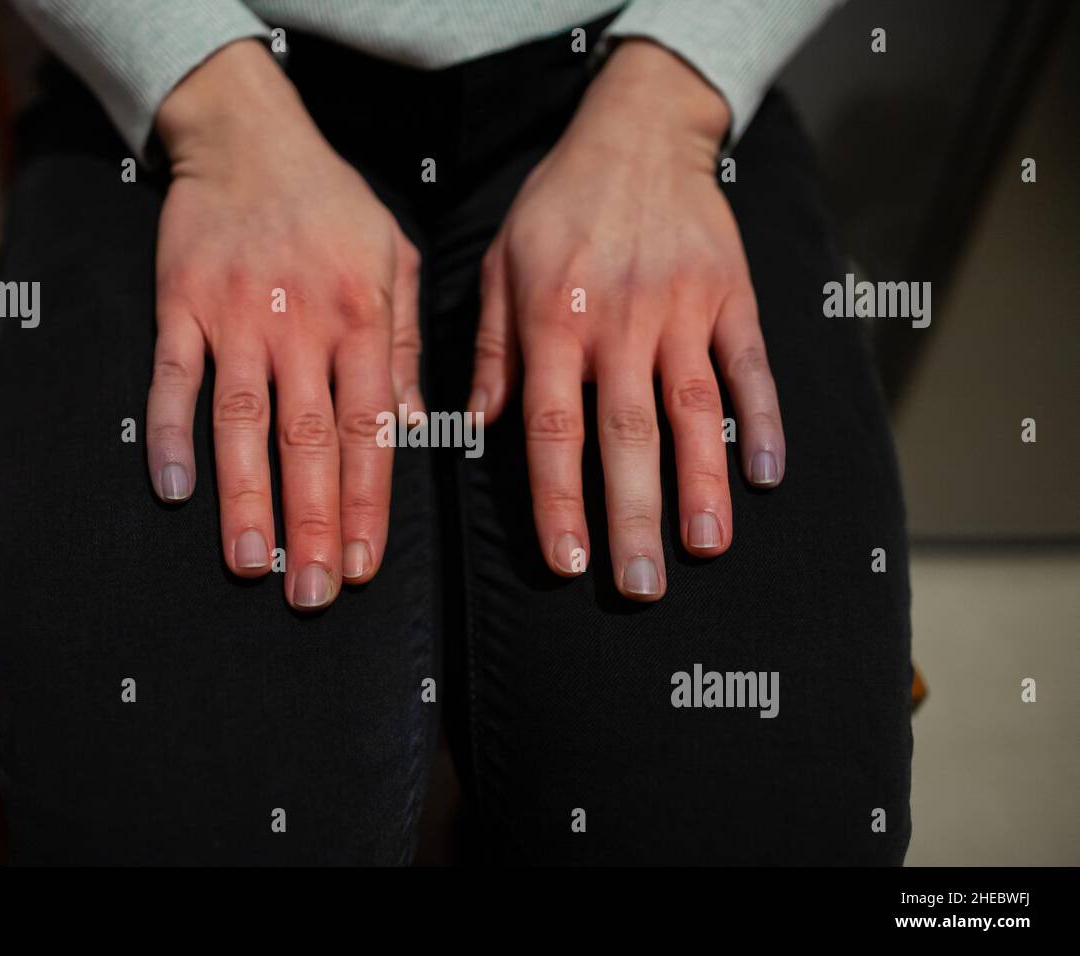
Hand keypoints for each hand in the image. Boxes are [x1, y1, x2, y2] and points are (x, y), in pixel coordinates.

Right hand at [149, 40, 422, 609]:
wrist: (251, 137)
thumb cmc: (333, 206)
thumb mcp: (396, 260)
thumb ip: (403, 346)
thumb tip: (412, 428)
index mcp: (364, 319)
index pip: (368, 431)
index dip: (366, 505)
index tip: (361, 568)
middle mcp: (302, 325)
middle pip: (307, 441)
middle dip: (313, 524)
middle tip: (310, 593)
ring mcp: (236, 316)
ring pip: (241, 422)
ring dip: (245, 498)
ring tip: (251, 564)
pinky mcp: (181, 304)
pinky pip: (172, 378)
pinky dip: (171, 433)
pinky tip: (175, 490)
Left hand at [468, 39, 784, 600]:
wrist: (636, 133)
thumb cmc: (556, 206)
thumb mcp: (500, 265)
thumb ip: (490, 351)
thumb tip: (474, 428)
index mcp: (553, 321)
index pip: (554, 428)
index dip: (561, 500)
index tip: (570, 563)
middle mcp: (619, 322)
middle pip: (628, 434)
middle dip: (634, 515)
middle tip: (640, 585)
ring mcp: (682, 308)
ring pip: (694, 409)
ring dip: (702, 482)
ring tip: (706, 545)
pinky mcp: (732, 295)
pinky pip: (750, 365)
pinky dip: (762, 419)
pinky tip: (767, 474)